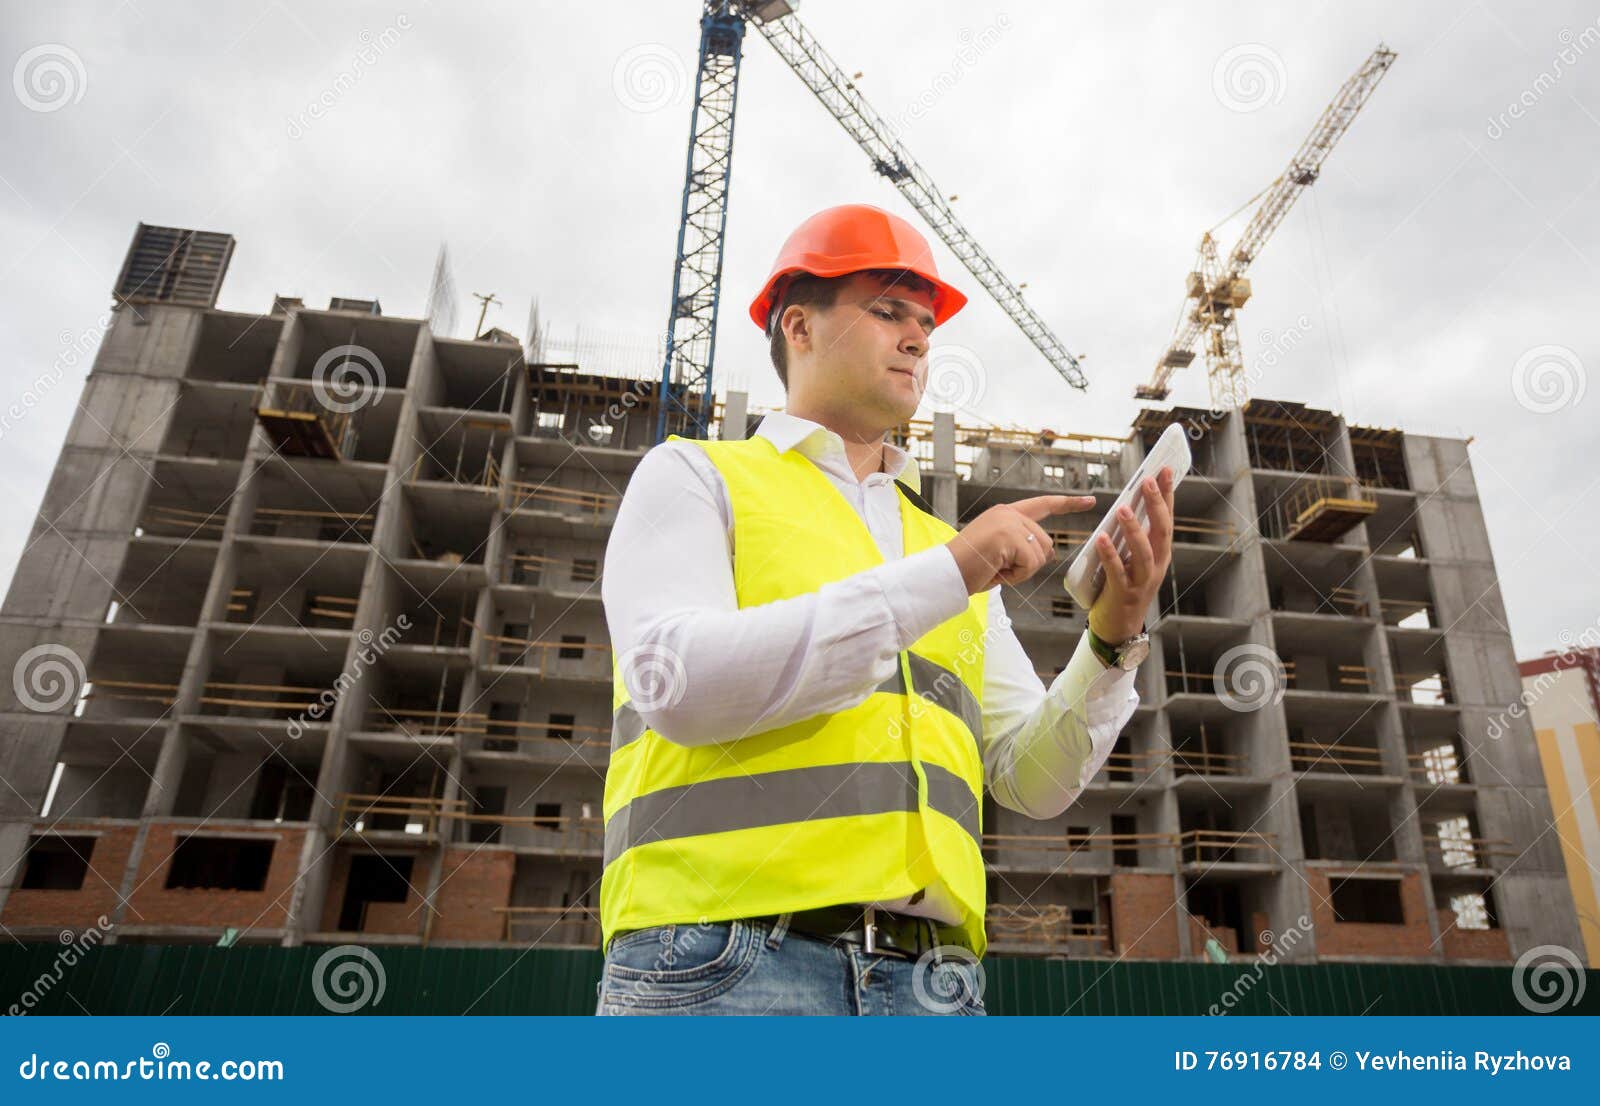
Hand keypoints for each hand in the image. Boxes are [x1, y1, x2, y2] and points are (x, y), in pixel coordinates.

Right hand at [946, 494, 1097, 594]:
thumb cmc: (969, 567)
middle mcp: (1009, 513)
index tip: (1090, 500)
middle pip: (1046, 544)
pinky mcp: (1008, 536)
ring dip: (1021, 571)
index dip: (1068, 504)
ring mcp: (1009, 522)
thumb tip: (1048, 553)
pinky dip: (1016, 576)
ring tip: (996, 568)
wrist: (946, 573)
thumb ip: (1023, 545)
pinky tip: (996, 570)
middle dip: (1028, 565)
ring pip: (1040, 555)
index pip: (1043, 505)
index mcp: (1006, 513)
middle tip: (1000, 568)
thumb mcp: (1000, 552)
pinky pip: (1030, 564)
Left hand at [1088, 466, 1174, 642]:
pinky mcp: (1123, 593)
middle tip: (1147, 481)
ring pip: (1143, 552)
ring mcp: (1142, 581)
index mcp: (1161, 554)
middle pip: (1160, 531)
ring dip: (1133, 529)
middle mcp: (1157, 565)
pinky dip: (1110, 554)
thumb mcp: (1134, 559)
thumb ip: (1133, 536)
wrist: (1118, 627)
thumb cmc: (1124, 586)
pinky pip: (1117, 571)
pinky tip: (1101, 538)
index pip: (1167, 519)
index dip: (1167, 495)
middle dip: (1155, 505)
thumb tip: (1126, 503)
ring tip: (1123, 508)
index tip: (1165, 470)